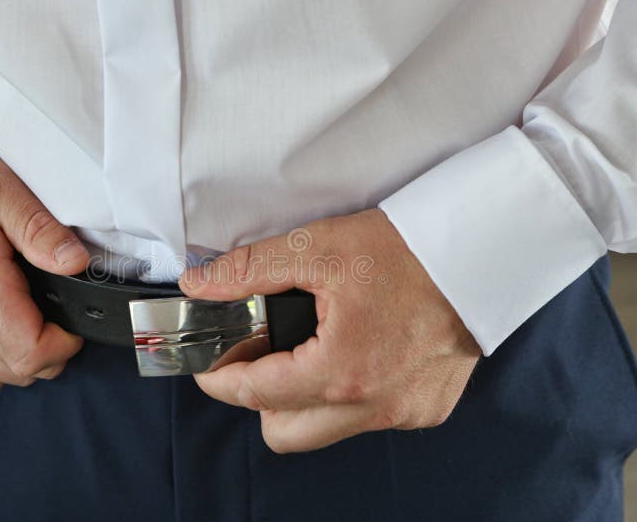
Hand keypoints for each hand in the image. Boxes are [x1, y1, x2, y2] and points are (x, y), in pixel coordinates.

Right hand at [0, 135, 88, 391]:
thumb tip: (76, 262)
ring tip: (36, 311)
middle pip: (22, 372)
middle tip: (60, 306)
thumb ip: (38, 228)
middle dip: (55, 349)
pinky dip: (0, 358)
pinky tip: (7, 322)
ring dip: (28, 355)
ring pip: (1, 376)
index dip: (66, 342)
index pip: (31, 354)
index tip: (74, 316)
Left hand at [179, 209, 480, 452]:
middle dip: (260, 399)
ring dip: (303, 400)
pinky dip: (346, 396)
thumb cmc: (408, 248)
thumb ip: (250, 270)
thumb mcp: (318, 248)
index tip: (208, 365)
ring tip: (306, 350)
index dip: (219, 379)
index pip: (255, 395)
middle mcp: (375, 405)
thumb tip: (200, 285)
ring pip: (324, 431)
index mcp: (342, 372)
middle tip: (260, 355)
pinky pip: (366, 419)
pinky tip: (352, 352)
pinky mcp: (427, 408)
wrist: (481, 250)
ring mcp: (405, 412)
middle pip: (284, 434)